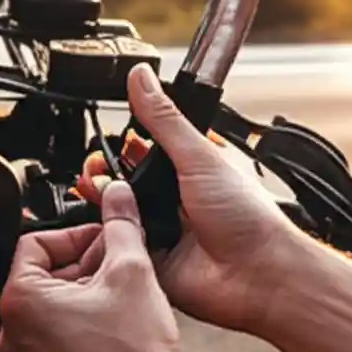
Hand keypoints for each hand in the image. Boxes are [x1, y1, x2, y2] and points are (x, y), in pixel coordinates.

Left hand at [0, 180, 180, 351]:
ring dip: (88, 291)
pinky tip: (120, 325)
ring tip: (125, 295)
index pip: (35, 241)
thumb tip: (117, 198)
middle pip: (44, 273)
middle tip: (121, 263)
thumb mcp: (132, 272)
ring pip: (53, 305)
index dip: (77, 233)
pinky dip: (85, 321)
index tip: (105, 236)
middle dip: (85, 262)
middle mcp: (12, 331)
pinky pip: (58, 335)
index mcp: (18, 300)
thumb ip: (122, 225)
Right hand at [75, 63, 305, 333]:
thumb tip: (142, 77)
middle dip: (106, 175)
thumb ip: (164, 119)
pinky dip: (111, 239)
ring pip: (120, 213)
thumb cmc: (249, 217)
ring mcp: (163, 231)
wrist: (256, 274)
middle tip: (95, 171)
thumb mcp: (199, 156)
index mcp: (191, 168)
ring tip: (99, 196)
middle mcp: (175, 199)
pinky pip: (120, 247)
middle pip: (126, 181)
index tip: (104, 140)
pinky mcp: (153, 260)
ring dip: (107, 206)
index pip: (145, 148)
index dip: (122, 143)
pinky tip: (108, 229)